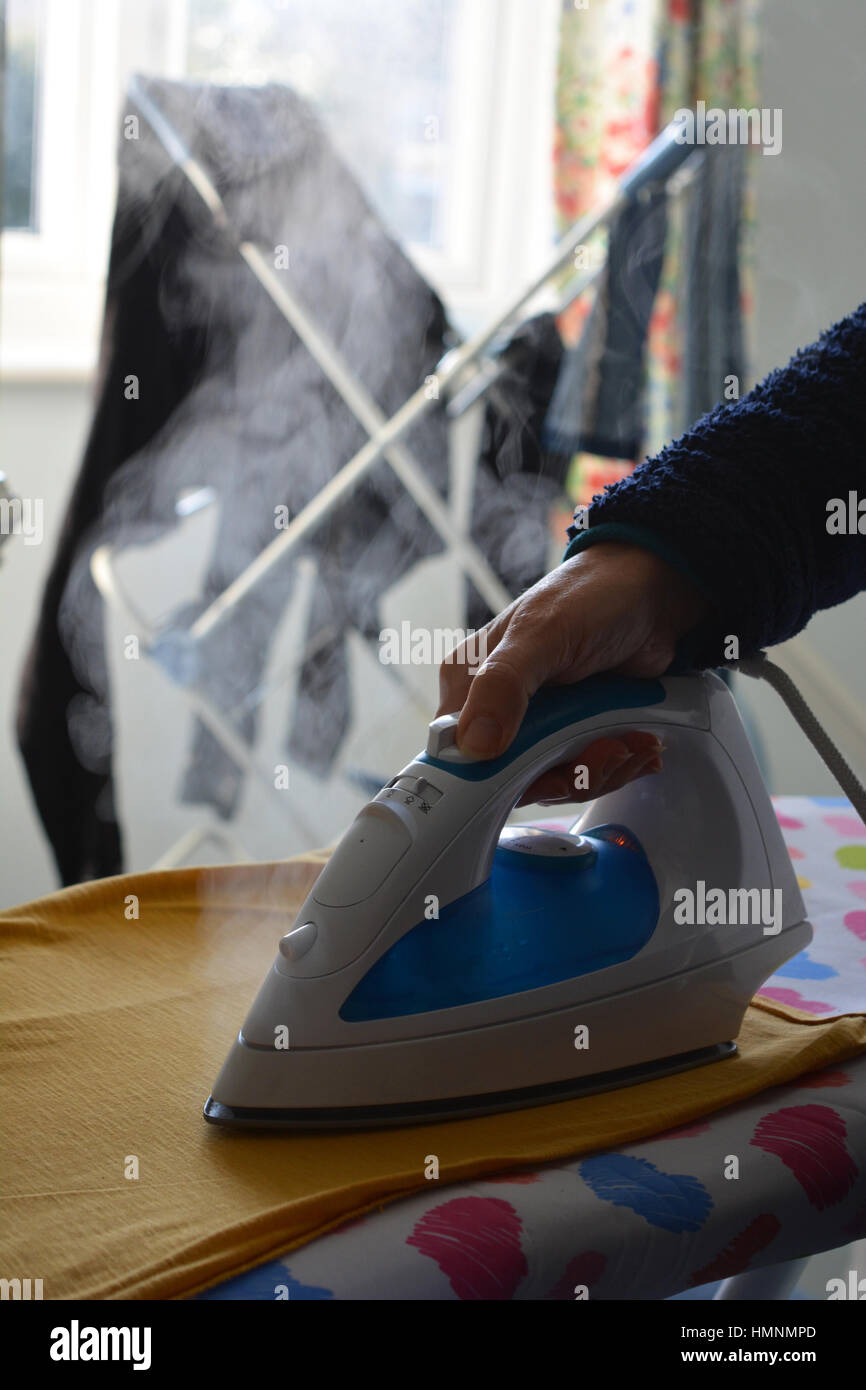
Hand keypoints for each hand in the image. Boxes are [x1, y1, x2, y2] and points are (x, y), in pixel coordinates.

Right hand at [436, 542, 706, 804]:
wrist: (653, 592)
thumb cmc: (591, 597)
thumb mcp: (543, 633)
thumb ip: (504, 683)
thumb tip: (475, 745)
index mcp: (470, 684)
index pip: (460, 757)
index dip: (496, 780)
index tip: (547, 777)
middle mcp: (498, 710)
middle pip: (516, 781)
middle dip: (568, 774)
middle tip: (608, 749)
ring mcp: (540, 727)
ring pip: (557, 783)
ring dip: (603, 771)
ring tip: (632, 741)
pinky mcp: (577, 736)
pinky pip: (588, 776)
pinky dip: (619, 766)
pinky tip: (641, 742)